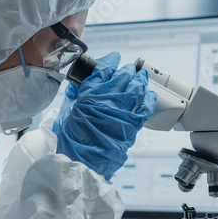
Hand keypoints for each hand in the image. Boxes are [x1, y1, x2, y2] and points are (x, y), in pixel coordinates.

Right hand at [52, 52, 156, 179]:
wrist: (84, 161)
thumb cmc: (73, 140)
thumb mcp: (67, 114)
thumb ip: (73, 98)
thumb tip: (75, 88)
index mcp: (90, 93)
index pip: (104, 69)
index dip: (111, 60)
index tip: (114, 58)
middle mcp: (108, 98)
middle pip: (123, 76)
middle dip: (127, 70)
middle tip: (129, 69)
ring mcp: (123, 110)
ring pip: (136, 87)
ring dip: (140, 79)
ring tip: (142, 75)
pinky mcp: (133, 124)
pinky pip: (146, 106)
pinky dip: (149, 98)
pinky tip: (150, 94)